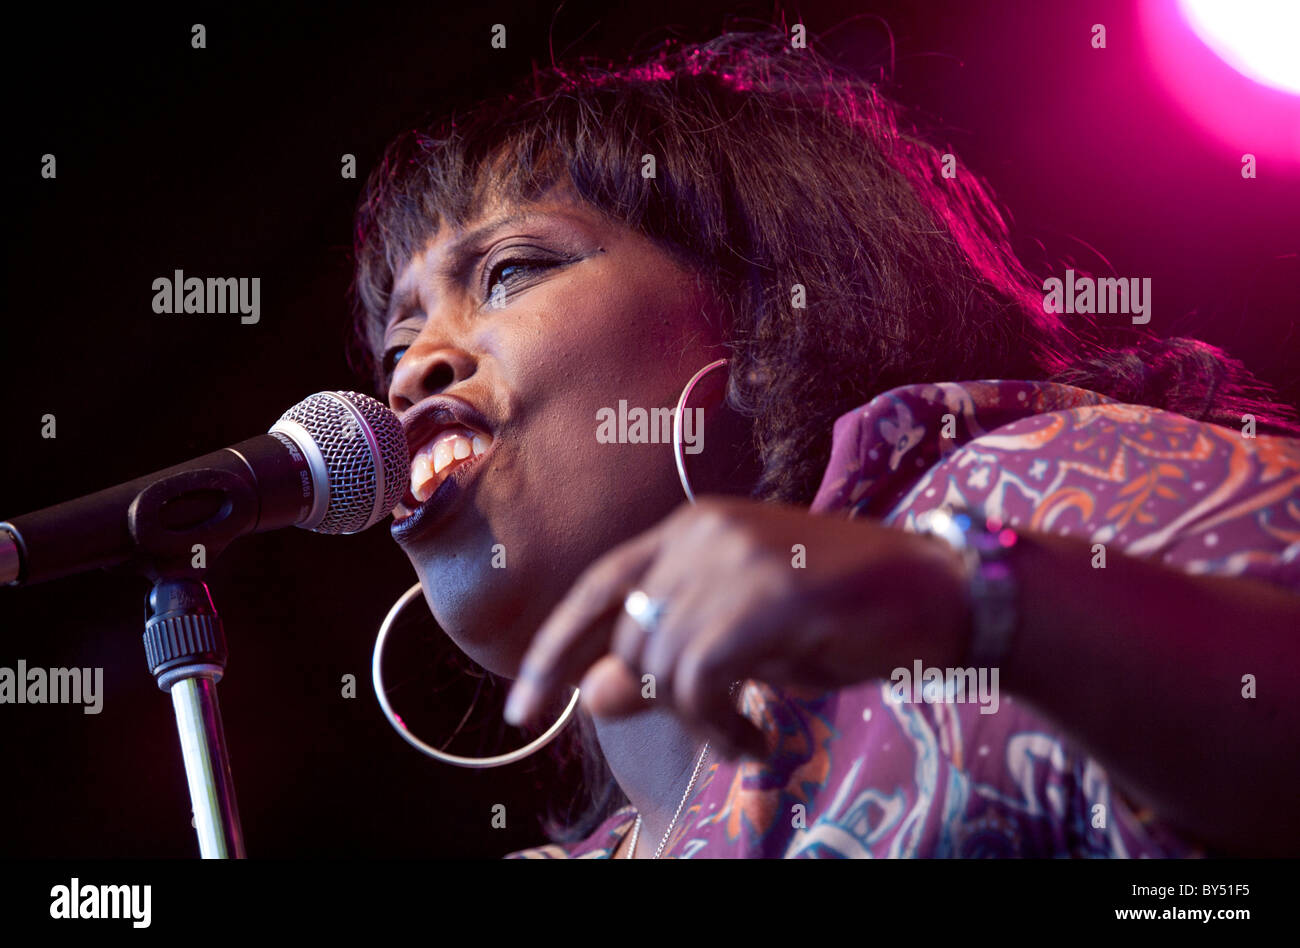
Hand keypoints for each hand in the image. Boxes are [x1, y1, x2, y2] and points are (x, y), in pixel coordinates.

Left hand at [503, 497, 969, 759]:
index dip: (554, 650)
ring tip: (748, 733)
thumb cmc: (844, 614)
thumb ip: (666, 657)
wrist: (942, 593)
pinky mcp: (770, 595)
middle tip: (722, 729)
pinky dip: (721, 727)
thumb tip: (590, 695)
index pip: (597, 588)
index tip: (522, 709)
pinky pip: (701, 683)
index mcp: (691, 528)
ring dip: (700, 723)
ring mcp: (737, 558)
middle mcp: (703, 532)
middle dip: (658, 705)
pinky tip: (759, 739)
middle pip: (630, 643)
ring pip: (663, 670)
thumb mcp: (744, 638)